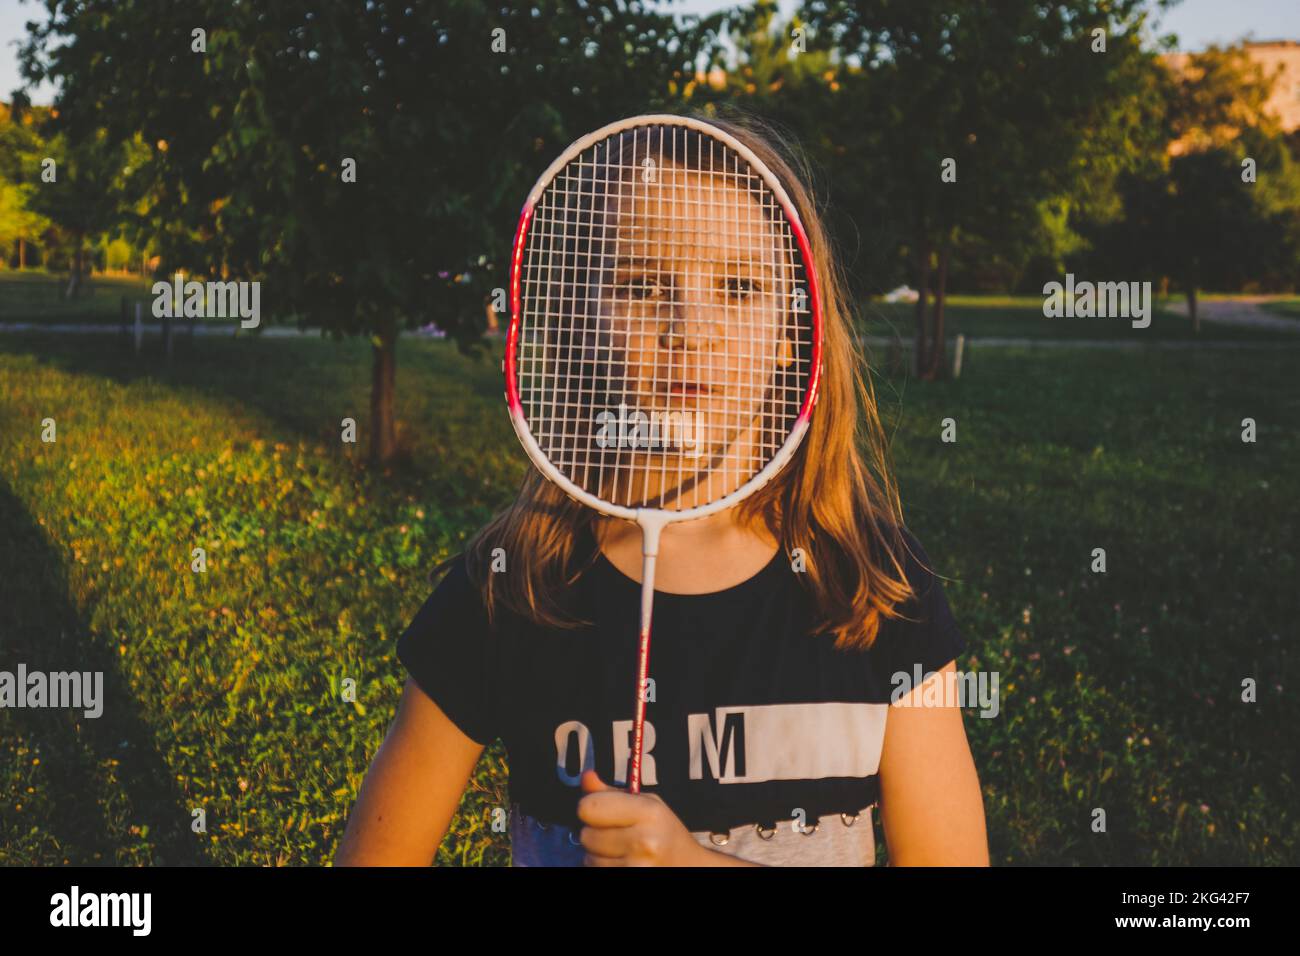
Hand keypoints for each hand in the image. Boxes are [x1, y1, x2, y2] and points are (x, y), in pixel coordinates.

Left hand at [575, 769, 704, 866]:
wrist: (689, 866)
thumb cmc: (664, 831)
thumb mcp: (645, 803)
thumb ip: (611, 792)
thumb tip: (586, 777)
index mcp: (648, 813)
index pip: (589, 807)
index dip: (590, 807)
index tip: (600, 810)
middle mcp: (643, 841)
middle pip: (586, 835)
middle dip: (594, 833)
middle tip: (615, 833)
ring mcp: (636, 866)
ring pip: (588, 858)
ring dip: (597, 854)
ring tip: (620, 849)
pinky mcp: (630, 879)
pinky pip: (595, 871)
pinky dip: (602, 867)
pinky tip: (620, 862)